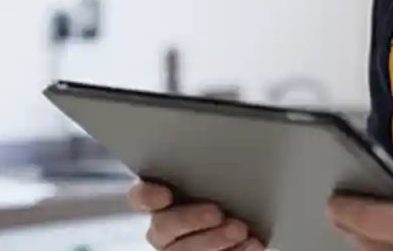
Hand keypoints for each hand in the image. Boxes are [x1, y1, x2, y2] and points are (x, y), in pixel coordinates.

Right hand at [127, 180, 264, 250]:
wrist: (238, 226)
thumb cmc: (221, 194)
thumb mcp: (210, 179)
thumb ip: (203, 173)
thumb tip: (223, 151)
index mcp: (159, 203)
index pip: (141, 197)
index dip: (148, 196)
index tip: (165, 194)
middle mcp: (163, 230)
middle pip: (163, 227)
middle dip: (190, 220)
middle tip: (216, 213)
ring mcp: (177, 249)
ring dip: (214, 241)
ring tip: (239, 230)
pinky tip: (251, 244)